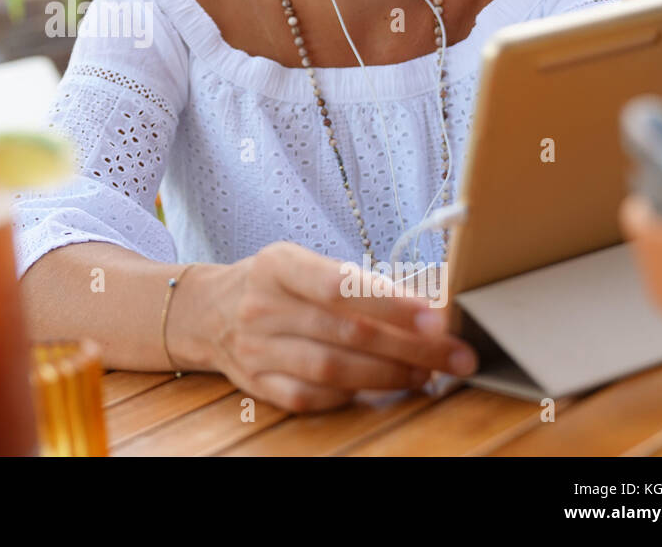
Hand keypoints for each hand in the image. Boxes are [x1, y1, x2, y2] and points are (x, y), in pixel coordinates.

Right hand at [201, 242, 478, 412]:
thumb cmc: (275, 285)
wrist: (208, 311)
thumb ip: (355, 283)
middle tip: (453, 356)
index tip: (435, 319)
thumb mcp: (304, 264)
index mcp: (278, 265)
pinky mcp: (257, 383)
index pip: (338, 285)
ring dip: (388, 375)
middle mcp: (262, 306)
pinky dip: (350, 395)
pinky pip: (310, 397)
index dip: (390, 303)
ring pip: (332, 369)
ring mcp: (256, 348)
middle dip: (410, 347)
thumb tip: (425, 309)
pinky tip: (378, 388)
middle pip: (346, 332)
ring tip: (423, 374)